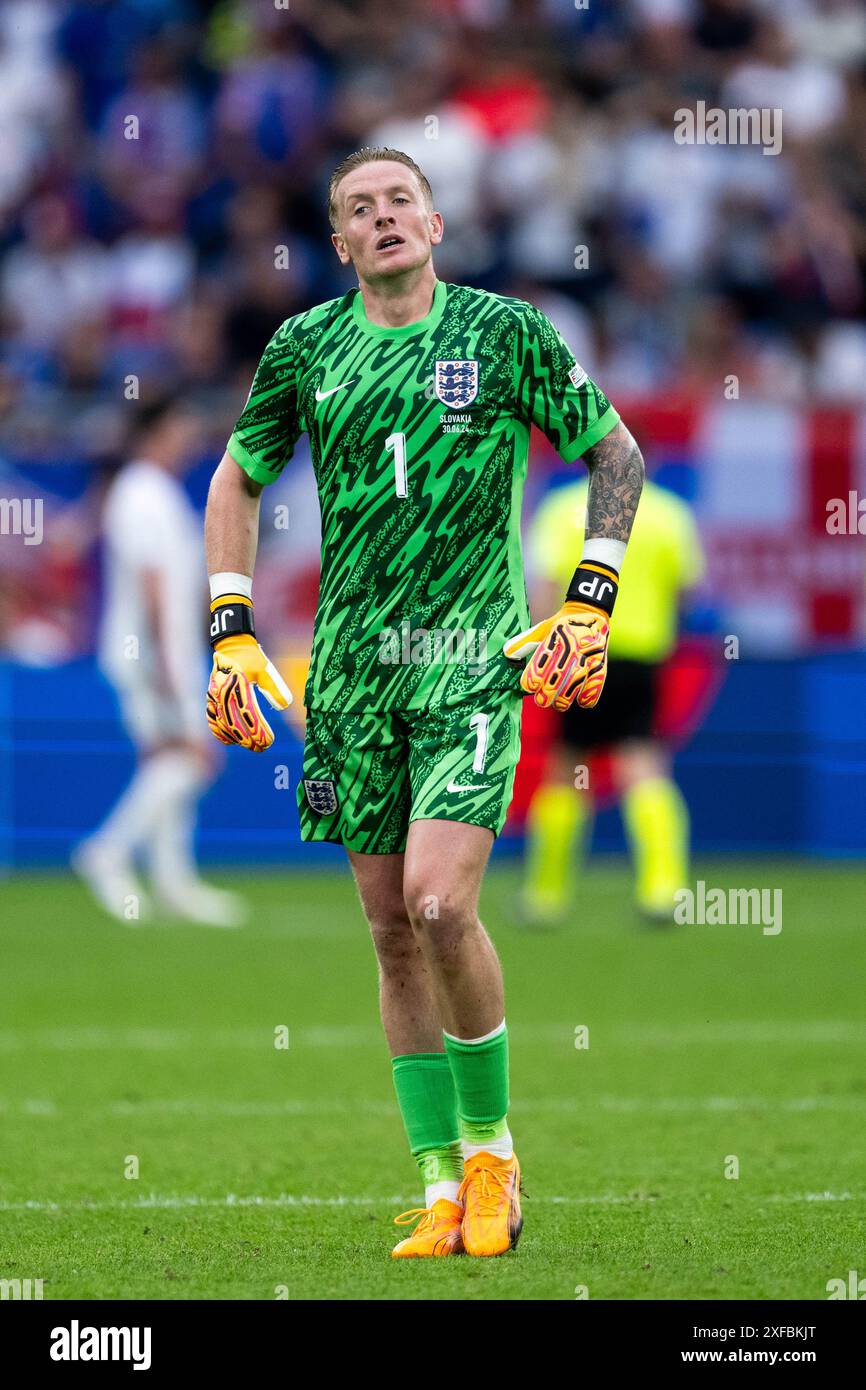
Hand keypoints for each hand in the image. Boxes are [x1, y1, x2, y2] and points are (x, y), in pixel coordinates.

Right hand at [206, 634, 291, 750]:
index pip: (248, 712)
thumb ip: (275, 687)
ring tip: (250, 746)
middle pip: (234, 721)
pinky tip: (229, 741)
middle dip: (248, 738)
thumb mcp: (266, 669)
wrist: (230, 646)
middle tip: (261, 748)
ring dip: (236, 738)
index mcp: (238, 682)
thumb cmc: (252, 658)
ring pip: (222, 722)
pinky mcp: (209, 698)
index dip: (258, 729)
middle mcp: (223, 690)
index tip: (268, 741)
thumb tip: (285, 705)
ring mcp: (213, 695)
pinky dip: (219, 731)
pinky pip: (212, 718)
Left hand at [503, 601, 609, 710]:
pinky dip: (589, 695)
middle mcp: (571, 647)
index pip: (540, 662)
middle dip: (548, 693)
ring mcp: (588, 655)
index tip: (529, 686)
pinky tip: (581, 702)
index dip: (533, 678)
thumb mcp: (542, 628)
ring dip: (566, 697)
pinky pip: (596, 682)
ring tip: (558, 705)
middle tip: (541, 701)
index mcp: (554, 638)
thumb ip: (525, 642)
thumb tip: (507, 653)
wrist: (591, 611)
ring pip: (576, 682)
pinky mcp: (600, 661)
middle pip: (558, 676)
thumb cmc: (562, 624)